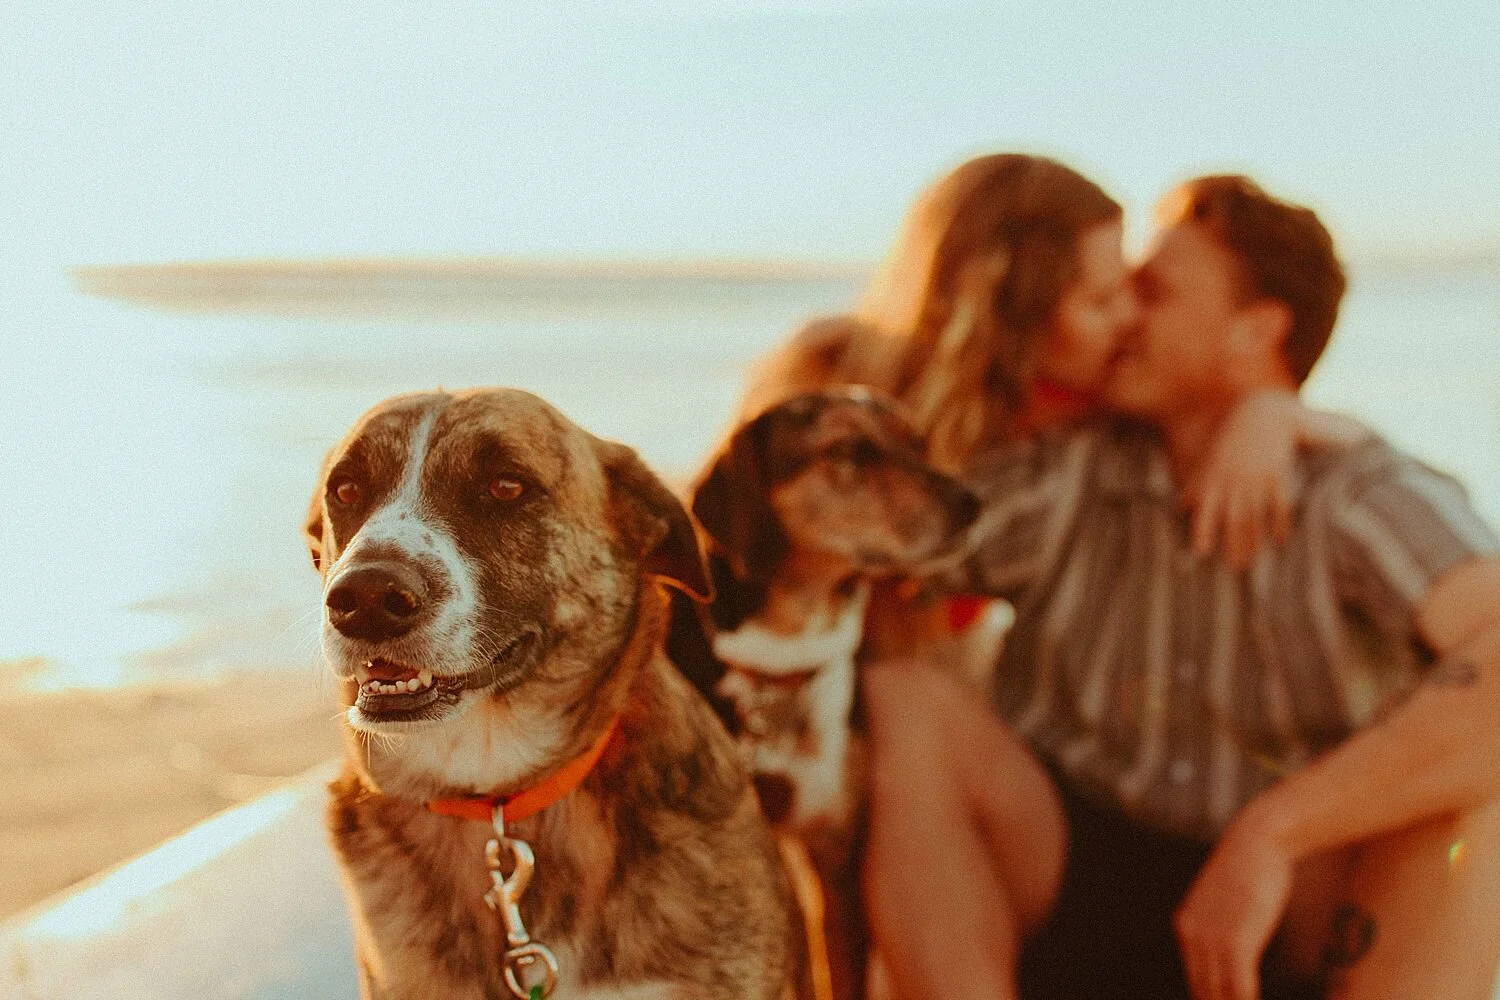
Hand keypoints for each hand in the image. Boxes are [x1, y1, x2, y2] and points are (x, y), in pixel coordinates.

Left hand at [1175, 811, 1295, 999]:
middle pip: (1202, 990)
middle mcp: (1191, 935)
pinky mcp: (1236, 942)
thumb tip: (1233, 940)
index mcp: (1185, 925)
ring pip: (1220, 994)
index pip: (1194, 977)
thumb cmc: (1248, 867)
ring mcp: (1211, 940)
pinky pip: (1241, 987)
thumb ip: (1221, 922)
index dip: (1209, 998)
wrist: (1257, 841)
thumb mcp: (1224, 898)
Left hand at [1183, 390, 1298, 568]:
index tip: (1200, 552)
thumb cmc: (1230, 442)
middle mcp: (1234, 480)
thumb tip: (1179, 508)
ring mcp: (1256, 477)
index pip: (1206, 509)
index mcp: (1214, 479)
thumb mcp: (1209, 462)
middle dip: (1233, 545)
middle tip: (1234, 569)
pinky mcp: (1277, 473)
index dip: (1203, 530)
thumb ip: (1195, 486)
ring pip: (1255, 515)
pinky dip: (1279, 521)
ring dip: (1254, 540)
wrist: (1261, 414)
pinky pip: (1279, 502)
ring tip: (1253, 561)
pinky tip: (1279, 539)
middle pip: (1233, 519)